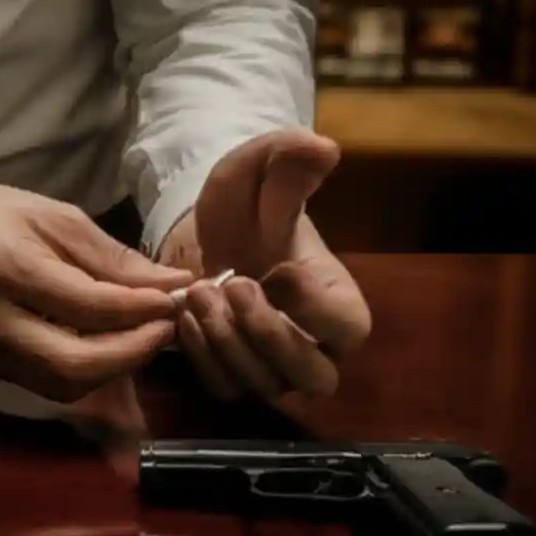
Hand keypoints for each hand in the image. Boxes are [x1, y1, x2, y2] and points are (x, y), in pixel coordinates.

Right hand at [0, 180, 193, 401]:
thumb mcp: (58, 220)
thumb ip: (115, 259)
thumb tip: (173, 286)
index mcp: (6, 267)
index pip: (88, 307)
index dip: (140, 310)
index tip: (172, 300)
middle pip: (73, 363)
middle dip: (132, 353)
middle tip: (163, 330)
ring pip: (61, 385)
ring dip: (111, 369)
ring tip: (137, 338)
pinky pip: (42, 383)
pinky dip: (81, 370)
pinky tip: (101, 346)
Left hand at [160, 130, 371, 399]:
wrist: (212, 236)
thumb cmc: (251, 206)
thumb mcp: (262, 172)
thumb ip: (289, 160)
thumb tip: (323, 148)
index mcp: (341, 301)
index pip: (349, 328)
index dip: (313, 306)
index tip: (279, 267)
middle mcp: (318, 346)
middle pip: (314, 377)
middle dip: (267, 334)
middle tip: (233, 285)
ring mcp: (276, 369)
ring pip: (265, 386)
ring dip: (228, 342)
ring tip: (200, 293)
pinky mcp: (236, 378)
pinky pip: (224, 387)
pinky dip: (202, 357)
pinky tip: (187, 316)